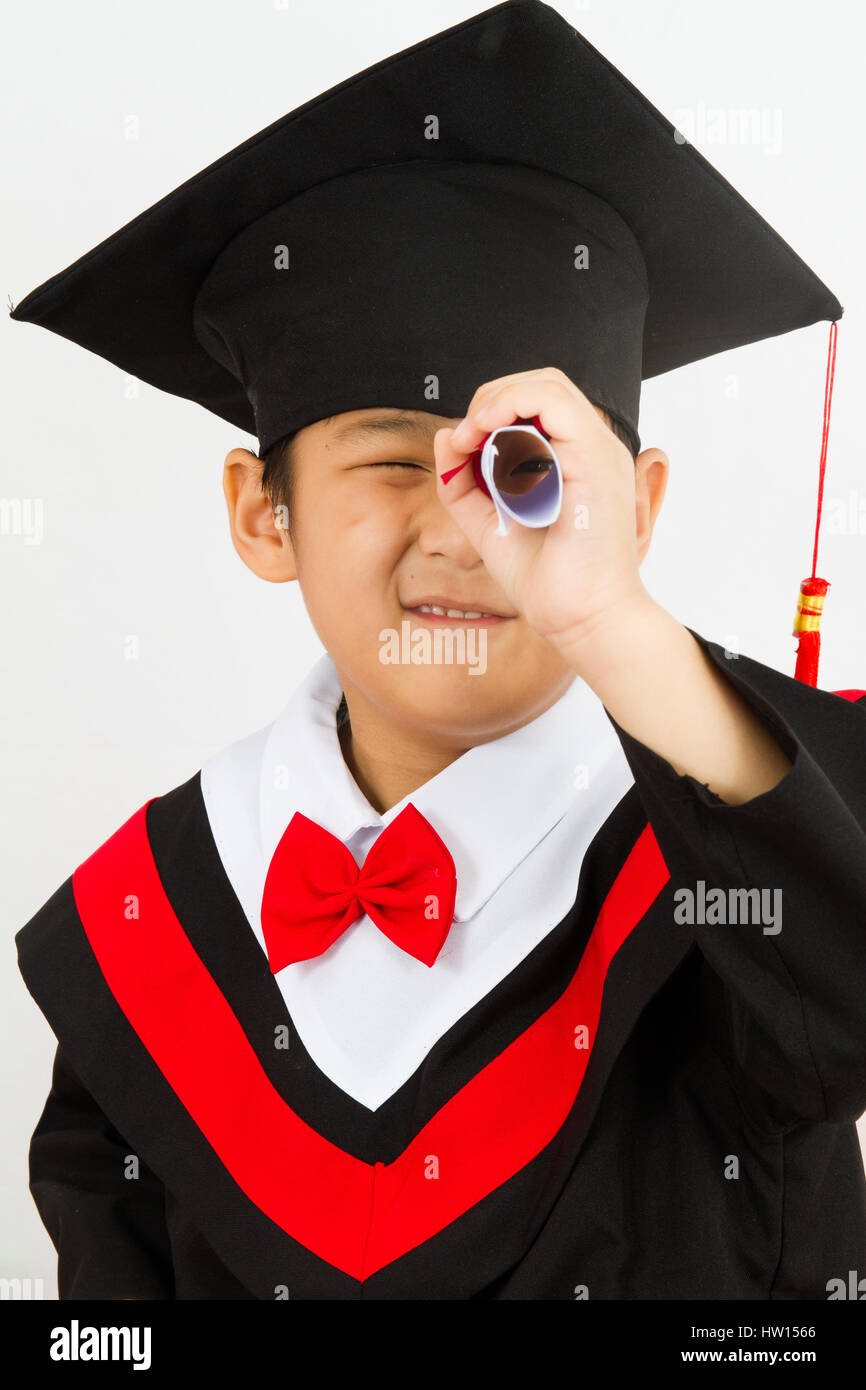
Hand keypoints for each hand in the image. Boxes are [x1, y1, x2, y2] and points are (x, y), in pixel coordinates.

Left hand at [433, 367, 651, 668]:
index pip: (535, 406)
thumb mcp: (488, 522)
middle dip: (490, 399)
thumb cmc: (547, 580)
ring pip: (547, 385)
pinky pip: (552, 402)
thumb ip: (465, 482)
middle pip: (541, 385)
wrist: (579, 619)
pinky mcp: (595, 459)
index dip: (491, 412)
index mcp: (576, 461)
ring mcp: (598, 451)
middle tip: (464, 438)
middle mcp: (592, 450)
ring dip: (496, 401)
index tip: (461, 448)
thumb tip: (447, 436)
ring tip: (471, 436)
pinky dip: (509, 405)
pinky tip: (484, 432)